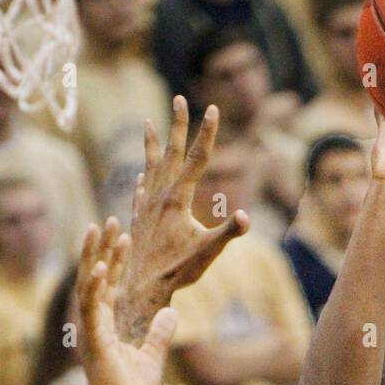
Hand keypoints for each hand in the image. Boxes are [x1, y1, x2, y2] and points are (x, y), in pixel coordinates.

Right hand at [79, 219, 177, 384]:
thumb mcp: (153, 356)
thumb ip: (160, 333)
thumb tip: (173, 312)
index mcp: (103, 326)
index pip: (107, 285)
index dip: (113, 259)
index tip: (122, 233)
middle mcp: (92, 325)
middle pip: (93, 277)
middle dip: (99, 248)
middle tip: (107, 219)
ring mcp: (90, 332)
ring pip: (88, 285)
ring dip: (95, 256)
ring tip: (100, 228)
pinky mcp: (94, 342)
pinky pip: (91, 308)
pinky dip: (96, 287)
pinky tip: (102, 266)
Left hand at [116, 96, 248, 339]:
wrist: (142, 286)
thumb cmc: (177, 271)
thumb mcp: (207, 252)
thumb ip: (228, 232)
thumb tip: (246, 217)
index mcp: (178, 198)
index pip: (198, 158)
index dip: (207, 133)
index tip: (212, 108)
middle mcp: (159, 195)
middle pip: (171, 153)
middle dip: (177, 125)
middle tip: (178, 98)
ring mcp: (147, 206)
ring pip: (150, 166)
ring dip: (151, 144)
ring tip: (146, 123)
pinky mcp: (138, 219)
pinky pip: (140, 191)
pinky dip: (143, 178)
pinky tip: (141, 175)